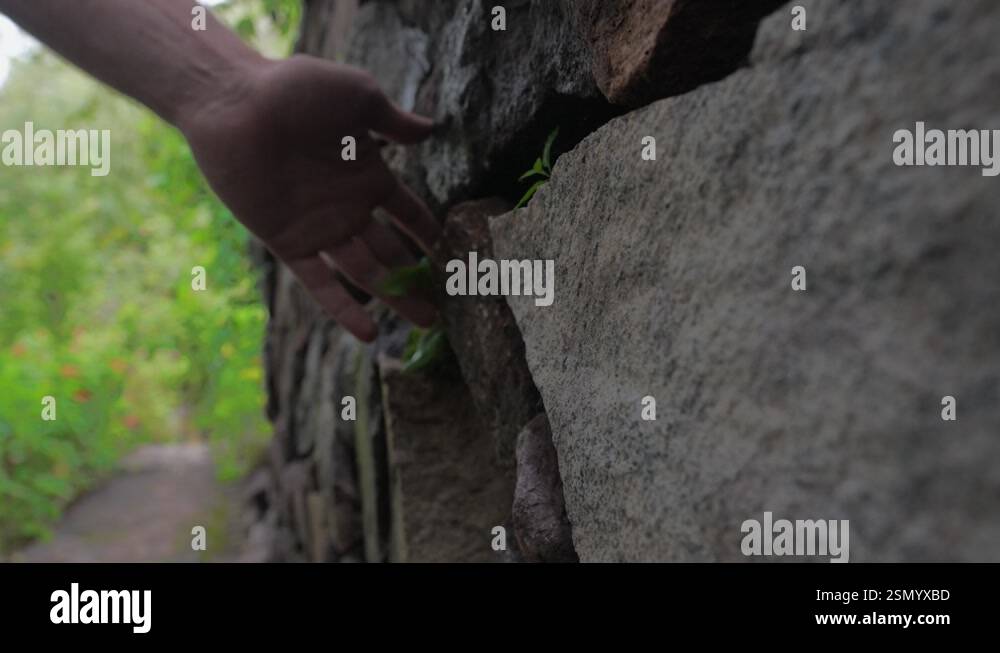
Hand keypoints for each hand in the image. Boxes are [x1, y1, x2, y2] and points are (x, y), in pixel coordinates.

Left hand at [179, 55, 438, 341]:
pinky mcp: (289, 243)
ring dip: (396, 299)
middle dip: (419, 281)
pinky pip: (320, 284)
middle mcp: (348, 208)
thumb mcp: (357, 96)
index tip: (457, 260)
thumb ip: (394, 121)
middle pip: (392, 253)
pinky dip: (344, 309)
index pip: (409, 215)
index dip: (431, 236)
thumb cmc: (295, 88)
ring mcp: (320, 229)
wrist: (234, 101)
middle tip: (445, 308)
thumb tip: (430, 129)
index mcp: (369, 176)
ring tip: (425, 324)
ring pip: (367, 274)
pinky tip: (369, 333)